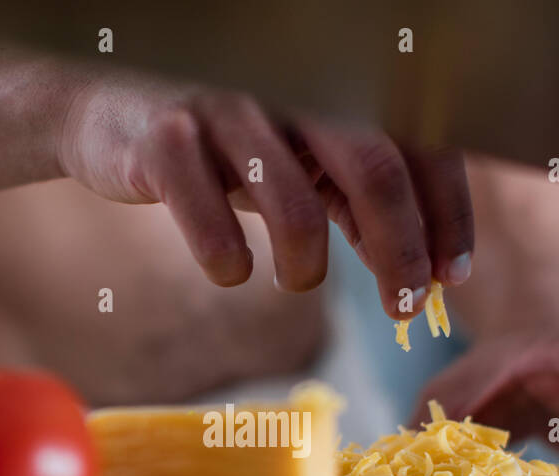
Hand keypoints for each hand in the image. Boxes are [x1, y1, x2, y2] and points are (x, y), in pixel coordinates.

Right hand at [57, 75, 473, 318]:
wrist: (106, 110)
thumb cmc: (221, 142)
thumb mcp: (300, 160)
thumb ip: (356, 197)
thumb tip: (423, 264)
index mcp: (333, 86)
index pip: (417, 143)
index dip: (447, 212)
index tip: (452, 275)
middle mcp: (288, 86)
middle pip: (376, 169)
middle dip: (401, 251)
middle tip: (404, 307)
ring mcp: (224, 109)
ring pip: (294, 204)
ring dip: (307, 266)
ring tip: (297, 278)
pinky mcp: (163, 142)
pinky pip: (211, 224)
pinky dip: (229, 263)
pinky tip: (231, 269)